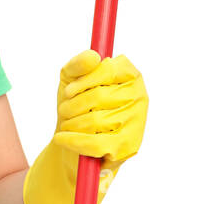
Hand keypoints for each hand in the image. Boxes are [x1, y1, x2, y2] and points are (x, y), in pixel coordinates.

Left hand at [23, 49, 147, 203]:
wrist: (73, 144)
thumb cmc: (75, 108)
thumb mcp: (69, 81)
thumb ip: (77, 65)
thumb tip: (93, 56)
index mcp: (130, 75)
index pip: (109, 69)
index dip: (84, 81)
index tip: (68, 91)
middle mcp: (140, 96)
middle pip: (99, 96)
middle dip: (73, 105)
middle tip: (64, 111)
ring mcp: (138, 122)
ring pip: (95, 120)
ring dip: (71, 123)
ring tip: (67, 125)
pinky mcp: (129, 147)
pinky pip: (96, 143)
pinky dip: (74, 141)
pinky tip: (62, 138)